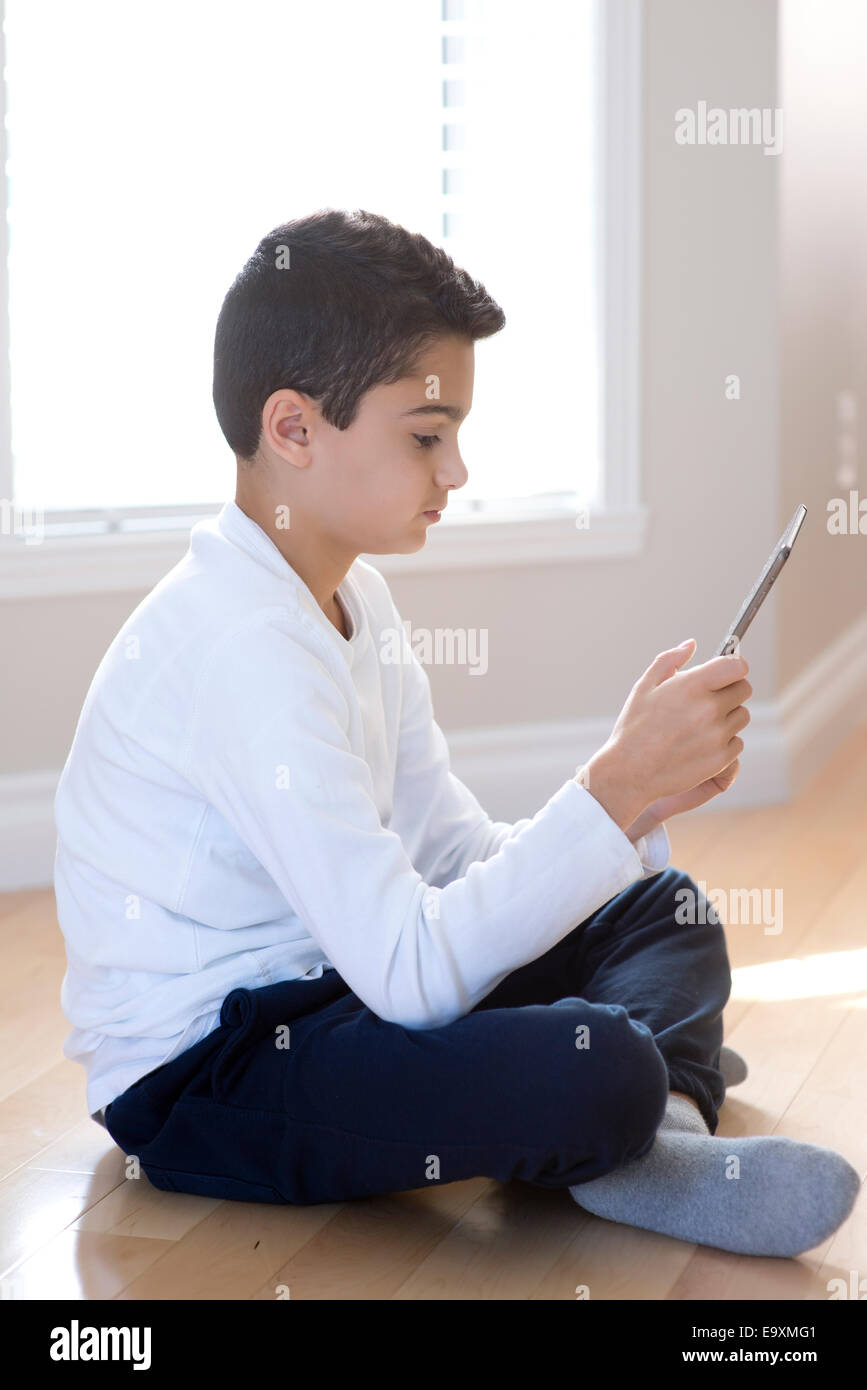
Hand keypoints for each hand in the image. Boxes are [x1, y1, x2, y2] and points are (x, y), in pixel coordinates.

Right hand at [586, 639, 750, 832]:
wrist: (629, 772)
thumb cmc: (634, 727)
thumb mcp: (644, 687)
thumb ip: (670, 660)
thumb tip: (691, 644)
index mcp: (691, 686)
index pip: (737, 666)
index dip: (734, 667)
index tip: (725, 673)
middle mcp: (709, 709)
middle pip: (743, 690)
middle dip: (730, 690)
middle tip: (709, 700)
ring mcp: (717, 735)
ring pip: (741, 717)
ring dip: (728, 717)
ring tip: (701, 725)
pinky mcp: (721, 759)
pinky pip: (737, 743)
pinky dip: (724, 742)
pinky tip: (701, 744)